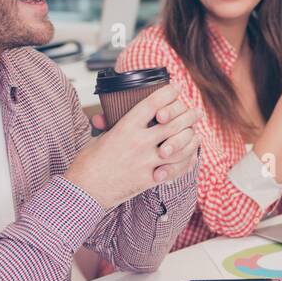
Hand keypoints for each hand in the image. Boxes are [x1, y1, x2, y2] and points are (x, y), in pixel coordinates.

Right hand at [65, 85, 200, 208]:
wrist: (85, 191)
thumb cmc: (89, 163)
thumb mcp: (99, 137)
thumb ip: (111, 126)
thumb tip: (108, 115)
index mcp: (125, 128)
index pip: (152, 104)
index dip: (168, 94)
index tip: (176, 89)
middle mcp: (139, 143)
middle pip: (173, 124)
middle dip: (188, 115)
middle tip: (196, 111)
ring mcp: (146, 162)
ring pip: (180, 146)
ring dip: (191, 138)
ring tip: (196, 132)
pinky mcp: (150, 180)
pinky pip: (175, 169)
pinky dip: (186, 161)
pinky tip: (190, 155)